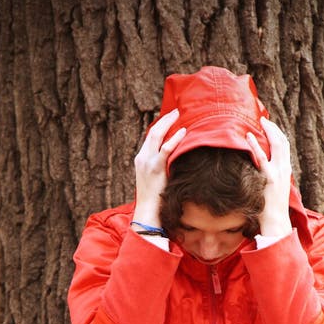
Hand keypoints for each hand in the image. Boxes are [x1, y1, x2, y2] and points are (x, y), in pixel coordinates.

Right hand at [133, 109, 185, 224]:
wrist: (147, 211)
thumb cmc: (154, 199)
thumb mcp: (154, 179)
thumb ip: (160, 167)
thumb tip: (173, 162)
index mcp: (141, 159)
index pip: (150, 138)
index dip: (160, 126)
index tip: (169, 119)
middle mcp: (142, 157)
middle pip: (152, 132)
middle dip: (164, 120)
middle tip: (175, 112)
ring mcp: (147, 162)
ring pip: (156, 135)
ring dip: (168, 123)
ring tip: (179, 116)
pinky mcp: (156, 168)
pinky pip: (166, 149)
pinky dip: (175, 139)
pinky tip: (183, 132)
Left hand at [246, 118, 292, 237]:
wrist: (275, 222)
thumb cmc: (271, 208)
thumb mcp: (273, 188)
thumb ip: (270, 176)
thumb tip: (261, 170)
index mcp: (285, 170)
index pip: (285, 146)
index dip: (277, 133)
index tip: (269, 125)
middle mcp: (284, 169)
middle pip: (283, 141)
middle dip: (274, 128)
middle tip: (264, 119)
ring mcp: (278, 173)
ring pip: (277, 145)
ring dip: (269, 131)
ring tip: (260, 122)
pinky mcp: (269, 179)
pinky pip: (262, 158)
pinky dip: (255, 145)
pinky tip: (249, 136)